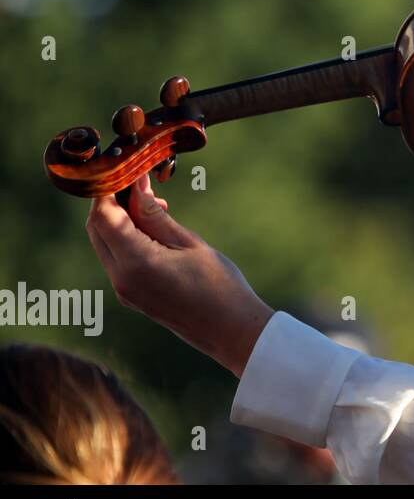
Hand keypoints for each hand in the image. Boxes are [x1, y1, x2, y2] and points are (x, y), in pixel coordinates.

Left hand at [85, 173, 274, 377]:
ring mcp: (124, 289)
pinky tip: (155, 228)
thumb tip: (135, 186)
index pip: (104, 215)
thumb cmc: (220, 285)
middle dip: (113, 200)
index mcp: (136, 263)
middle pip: (98, 228)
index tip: (131, 168)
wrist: (231, 331)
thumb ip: (156, 217)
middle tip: (145, 182)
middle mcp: (121, 278)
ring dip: (121, 218)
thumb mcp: (190, 244)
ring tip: (157, 204)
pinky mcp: (132, 294)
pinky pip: (117, 257)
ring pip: (105, 242)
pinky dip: (127, 236)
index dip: (111, 187)